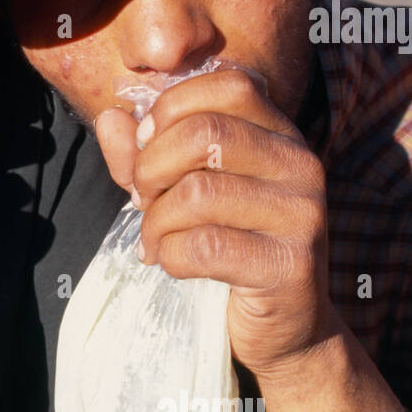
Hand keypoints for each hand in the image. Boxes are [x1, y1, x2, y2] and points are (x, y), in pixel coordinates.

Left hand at [95, 69, 337, 380]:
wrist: (284, 327)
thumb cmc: (227, 246)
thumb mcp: (178, 190)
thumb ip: (143, 153)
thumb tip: (109, 117)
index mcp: (279, 133)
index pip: (228, 84)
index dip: (171, 109)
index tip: (147, 146)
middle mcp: (300, 164)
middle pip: (204, 134)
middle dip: (152, 169)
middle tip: (144, 201)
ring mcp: (301, 214)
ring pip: (197, 193)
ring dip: (156, 222)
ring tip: (156, 240)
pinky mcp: (289, 265)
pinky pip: (203, 247)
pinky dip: (170, 257)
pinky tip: (173, 264)